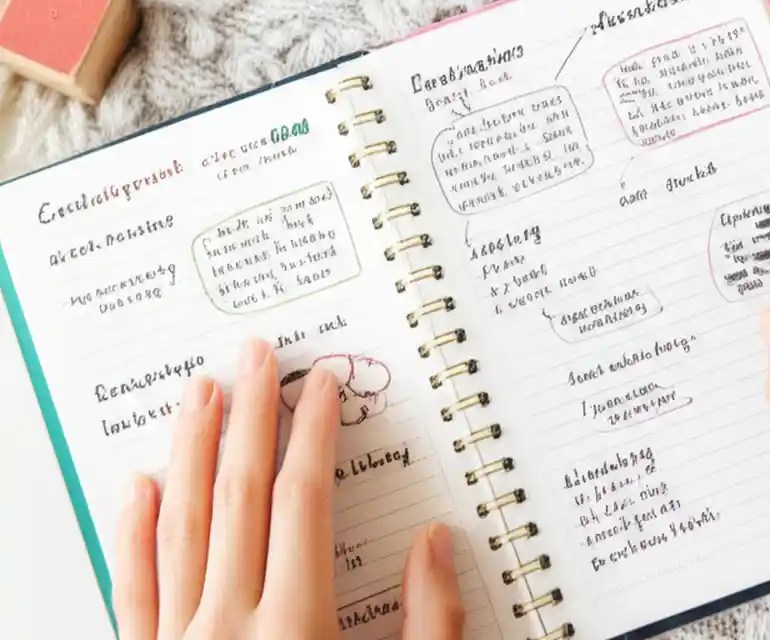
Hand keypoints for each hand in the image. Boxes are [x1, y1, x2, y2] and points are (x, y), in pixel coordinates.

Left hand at [113, 339, 464, 638]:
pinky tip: (137, 486)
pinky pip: (134, 587)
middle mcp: (232, 626)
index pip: (302, 501)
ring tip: (200, 393)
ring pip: (181, 526)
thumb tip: (436, 542)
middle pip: (240, 497)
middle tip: (252, 357)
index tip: (318, 387)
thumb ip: (431, 621)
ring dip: (191, 451)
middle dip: (249, 417)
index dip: (313, 435)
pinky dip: (132, 533)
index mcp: (299, 627)